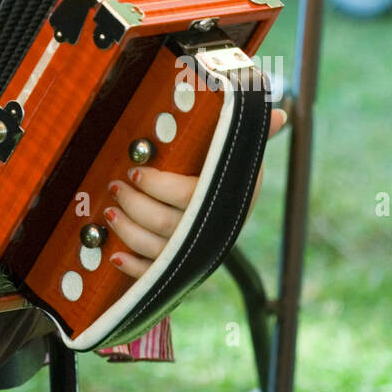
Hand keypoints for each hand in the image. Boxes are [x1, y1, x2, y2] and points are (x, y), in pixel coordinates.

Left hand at [106, 107, 287, 279]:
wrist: (229, 206)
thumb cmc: (230, 170)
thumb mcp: (242, 150)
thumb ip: (253, 131)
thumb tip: (280, 115)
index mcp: (227, 201)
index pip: (187, 196)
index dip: (157, 186)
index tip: (135, 171)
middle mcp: (211, 232)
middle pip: (166, 225)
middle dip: (134, 205)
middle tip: (116, 186)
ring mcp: (194, 254)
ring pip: (156, 250)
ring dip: (127, 231)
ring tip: (111, 210)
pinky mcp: (178, 269)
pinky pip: (153, 276)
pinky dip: (133, 268)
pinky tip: (116, 256)